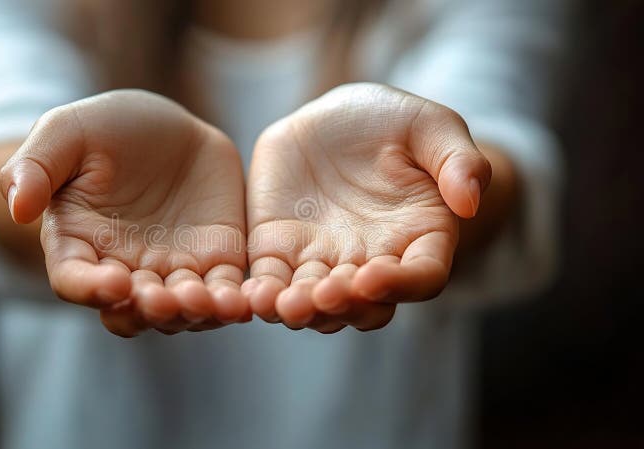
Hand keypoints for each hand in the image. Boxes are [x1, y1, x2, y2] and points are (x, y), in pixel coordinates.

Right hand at [0, 90, 249, 336]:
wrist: (169, 125)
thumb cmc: (107, 128)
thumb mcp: (66, 132)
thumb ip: (35, 166)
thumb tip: (17, 208)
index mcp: (79, 244)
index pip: (75, 279)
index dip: (90, 288)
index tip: (113, 282)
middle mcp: (123, 268)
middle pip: (132, 309)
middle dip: (150, 309)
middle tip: (167, 298)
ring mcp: (171, 271)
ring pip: (180, 311)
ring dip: (194, 313)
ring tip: (212, 301)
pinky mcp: (215, 262)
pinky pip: (225, 292)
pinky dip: (232, 303)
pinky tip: (243, 302)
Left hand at [242, 83, 491, 332]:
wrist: (336, 118)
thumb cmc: (394, 123)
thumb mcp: (432, 127)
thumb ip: (458, 160)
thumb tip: (471, 201)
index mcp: (419, 239)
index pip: (420, 276)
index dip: (400, 283)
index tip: (372, 276)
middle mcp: (373, 262)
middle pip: (364, 304)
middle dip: (343, 305)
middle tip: (323, 295)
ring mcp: (324, 261)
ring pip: (315, 304)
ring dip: (300, 310)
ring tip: (282, 305)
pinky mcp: (280, 251)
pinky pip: (272, 281)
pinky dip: (262, 294)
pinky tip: (250, 297)